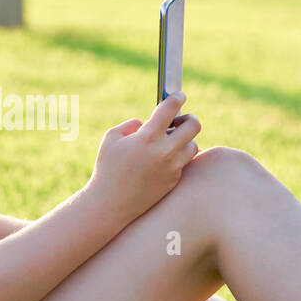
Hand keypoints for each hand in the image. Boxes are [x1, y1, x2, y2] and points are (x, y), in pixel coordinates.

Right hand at [86, 91, 200, 223]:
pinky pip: (184, 163)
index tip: (179, 96)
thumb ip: (131, 125)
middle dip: (188, 118)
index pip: (171, 108)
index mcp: (148, 137)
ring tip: (170, 142)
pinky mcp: (174, 181)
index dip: (177, 98)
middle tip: (179, 121)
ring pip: (193, 145)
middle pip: (194, 126)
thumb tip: (146, 123)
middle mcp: (165, 151)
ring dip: (184, 140)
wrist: (111, 204)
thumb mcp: (111, 138)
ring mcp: (172, 168)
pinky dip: (177, 157)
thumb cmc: (107, 168)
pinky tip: (164, 158)